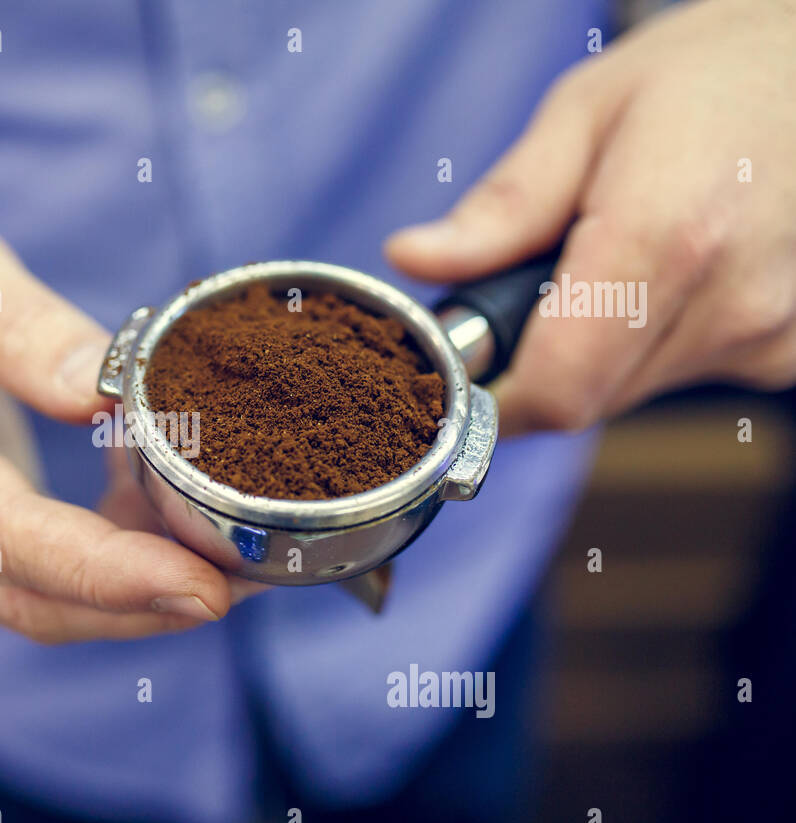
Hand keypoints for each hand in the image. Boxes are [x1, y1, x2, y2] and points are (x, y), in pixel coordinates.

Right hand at [0, 220, 237, 641]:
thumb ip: (21, 328)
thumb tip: (105, 393)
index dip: (99, 569)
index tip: (197, 584)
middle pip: (22, 596)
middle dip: (135, 606)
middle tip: (239, 589)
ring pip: (31, 607)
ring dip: (128, 602)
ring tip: (221, 567)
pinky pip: (30, 586)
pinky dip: (104, 576)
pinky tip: (165, 537)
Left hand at [385, 0, 795, 434]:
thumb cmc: (712, 73)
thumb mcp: (587, 110)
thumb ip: (502, 206)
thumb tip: (414, 261)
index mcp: (669, 237)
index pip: (557, 392)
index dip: (493, 398)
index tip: (462, 371)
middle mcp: (731, 303)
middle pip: (586, 398)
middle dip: (538, 359)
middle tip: (537, 281)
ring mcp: (770, 335)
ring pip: (630, 391)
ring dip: (596, 348)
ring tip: (615, 257)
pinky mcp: (787, 352)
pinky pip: (681, 374)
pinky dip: (651, 339)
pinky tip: (672, 272)